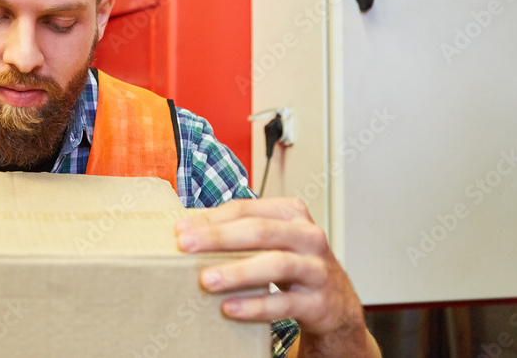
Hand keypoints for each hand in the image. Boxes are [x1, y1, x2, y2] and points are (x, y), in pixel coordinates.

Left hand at [175, 198, 378, 356]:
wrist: (334, 301)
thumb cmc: (293, 261)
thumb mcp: (272, 239)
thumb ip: (239, 230)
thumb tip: (188, 229)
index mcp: (292, 213)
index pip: (247, 209)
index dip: (212, 218)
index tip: (181, 229)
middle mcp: (308, 236)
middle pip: (260, 231)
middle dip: (219, 237)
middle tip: (186, 246)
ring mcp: (317, 268)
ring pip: (275, 264)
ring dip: (237, 271)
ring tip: (207, 280)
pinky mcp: (319, 301)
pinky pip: (284, 303)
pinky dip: (255, 306)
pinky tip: (230, 308)